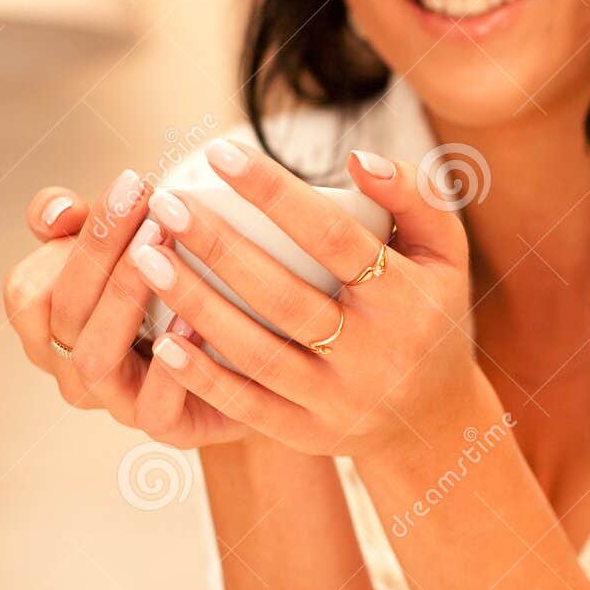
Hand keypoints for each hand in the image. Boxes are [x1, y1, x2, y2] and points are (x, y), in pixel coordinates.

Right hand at [2, 171, 251, 447]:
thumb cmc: (174, 285)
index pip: (27, 289)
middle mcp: (74, 369)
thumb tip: (57, 214)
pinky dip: (173, 365)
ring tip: (166, 249)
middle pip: (66, 312)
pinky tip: (195, 318)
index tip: (129, 185)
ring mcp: (116, 402)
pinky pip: (156, 408)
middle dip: (104, 251)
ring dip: (127, 297)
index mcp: (50, 326)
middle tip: (153, 206)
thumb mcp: (126, 240)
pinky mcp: (165, 429)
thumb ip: (79, 219)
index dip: (72, 238)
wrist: (249, 344)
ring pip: (97, 357)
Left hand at [130, 139, 481, 459]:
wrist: (433, 419)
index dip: (274, 193)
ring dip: (195, 305)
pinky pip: (248, 406)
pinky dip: (204, 376)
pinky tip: (162, 341)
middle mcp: (374, 352)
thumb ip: (415, 195)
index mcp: (405, 297)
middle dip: (217, 246)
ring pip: (257, 351)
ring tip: (145, 259)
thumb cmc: (429, 312)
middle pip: (282, 294)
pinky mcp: (310, 435)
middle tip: (165, 204)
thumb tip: (359, 158)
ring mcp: (339, 400)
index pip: (331, 236)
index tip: (219, 154)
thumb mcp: (444, 252)